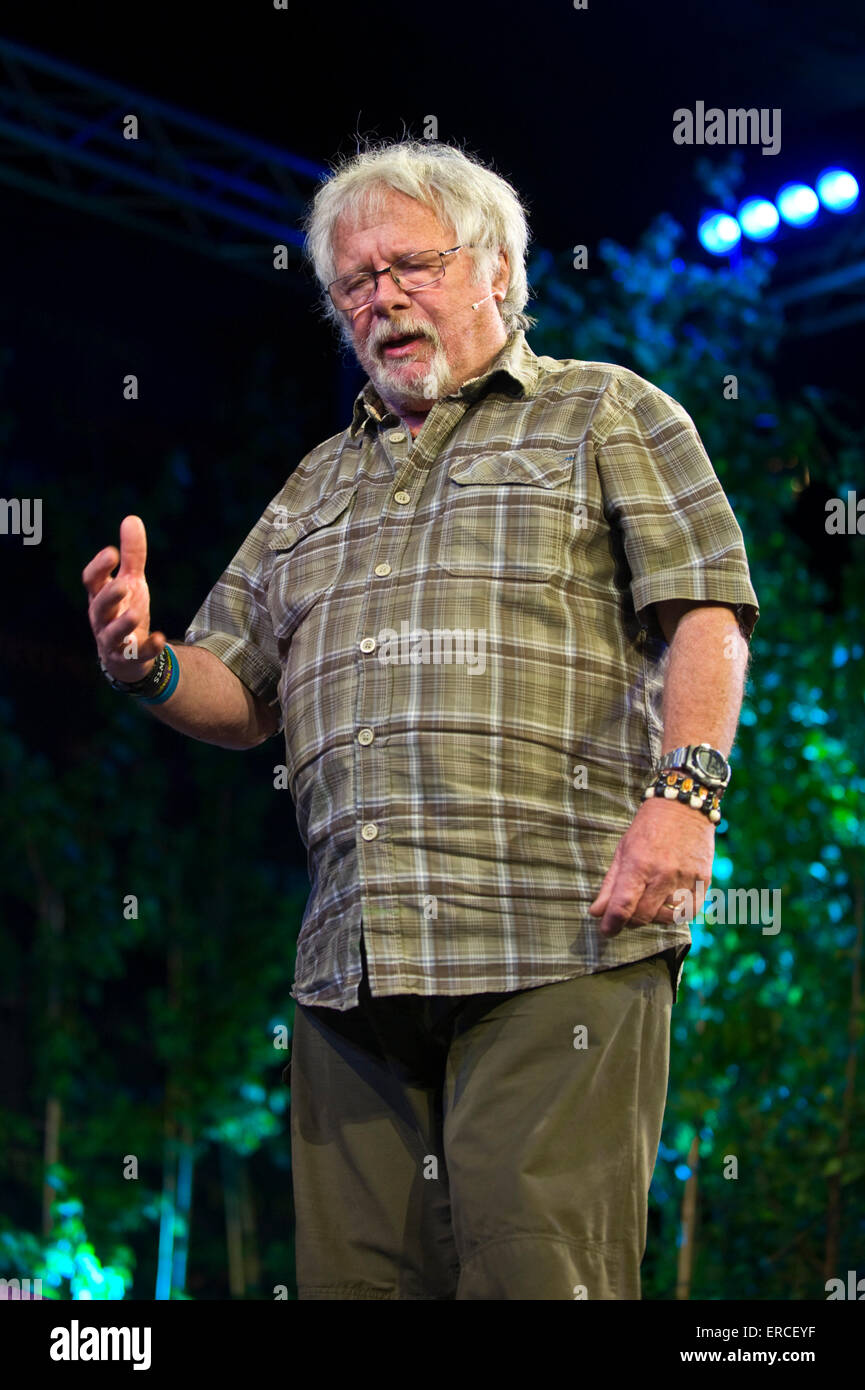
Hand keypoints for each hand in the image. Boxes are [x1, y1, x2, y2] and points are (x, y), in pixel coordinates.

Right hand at [82, 515, 165, 682]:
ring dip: (123, 624)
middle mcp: (102, 619)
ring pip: (112, 634)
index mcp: (100, 597)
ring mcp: (113, 641)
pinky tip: (161, 638)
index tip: (112, 552)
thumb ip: (132, 555)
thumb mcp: (132, 582)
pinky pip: (137, 655)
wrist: (127, 657)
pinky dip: (148, 648)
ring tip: (136, 613)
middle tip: (124, 585)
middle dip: (110, 596)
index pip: (92, 581)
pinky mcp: (129, 658)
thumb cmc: (125, 611)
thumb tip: (132, 519)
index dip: (99, 568)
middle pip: (99, 607)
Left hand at [588, 796, 714, 937]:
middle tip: (627, 913)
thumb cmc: (648, 828)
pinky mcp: (703, 880)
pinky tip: (669, 904)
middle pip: (644, 916)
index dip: (611, 923)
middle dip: (631, 920)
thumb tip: (597, 912)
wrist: (683, 807)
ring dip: (654, 917)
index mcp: (639, 864)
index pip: (623, 906)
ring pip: (667, 918)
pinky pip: (690, 912)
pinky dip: (678, 914)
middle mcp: (663, 874)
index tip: (607, 930)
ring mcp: (686, 878)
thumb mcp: (623, 850)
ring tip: (649, 904)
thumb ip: (610, 884)